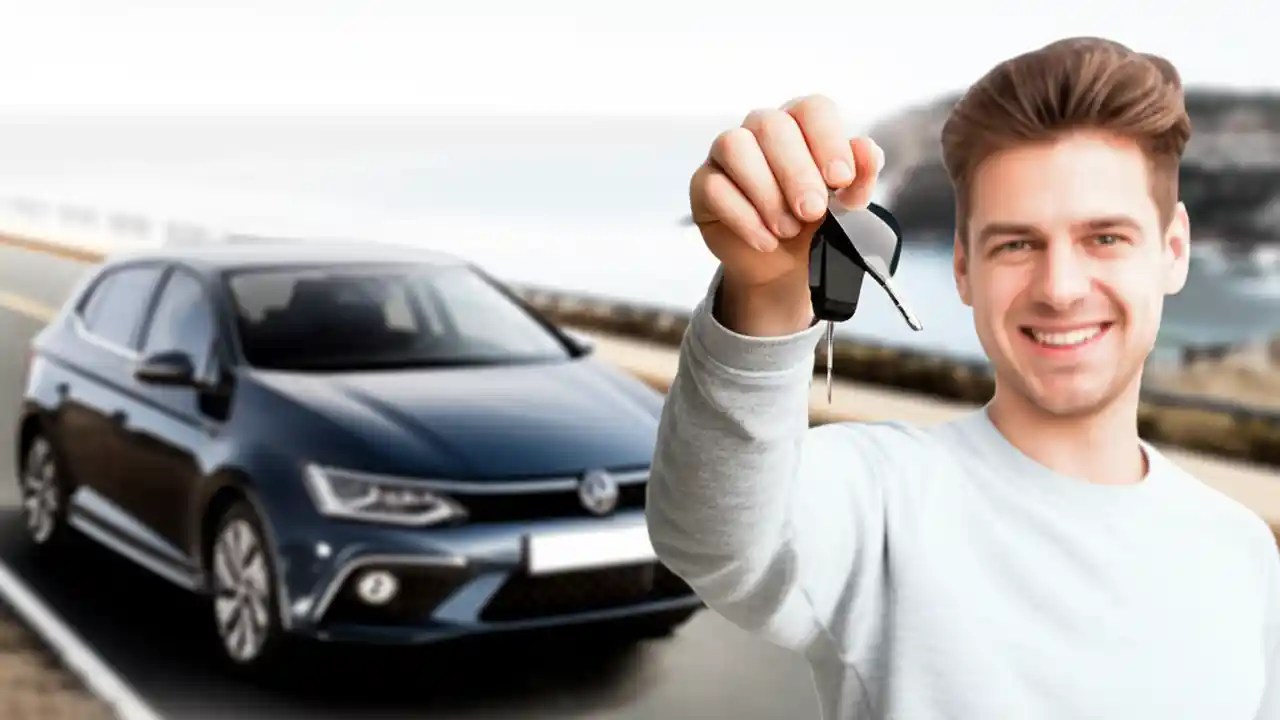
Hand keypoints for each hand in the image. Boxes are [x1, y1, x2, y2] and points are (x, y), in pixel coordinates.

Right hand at [689, 94, 883, 332]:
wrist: (783, 266)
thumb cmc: (814, 222)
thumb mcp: (845, 206)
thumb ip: (860, 178)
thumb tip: (868, 150)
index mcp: (801, 124)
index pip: (812, 109)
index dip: (827, 140)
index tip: (840, 180)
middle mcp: (761, 129)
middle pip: (772, 125)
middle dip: (796, 172)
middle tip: (813, 211)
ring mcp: (727, 153)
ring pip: (735, 147)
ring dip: (765, 191)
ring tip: (788, 229)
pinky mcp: (704, 183)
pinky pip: (714, 187)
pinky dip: (744, 218)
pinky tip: (766, 241)